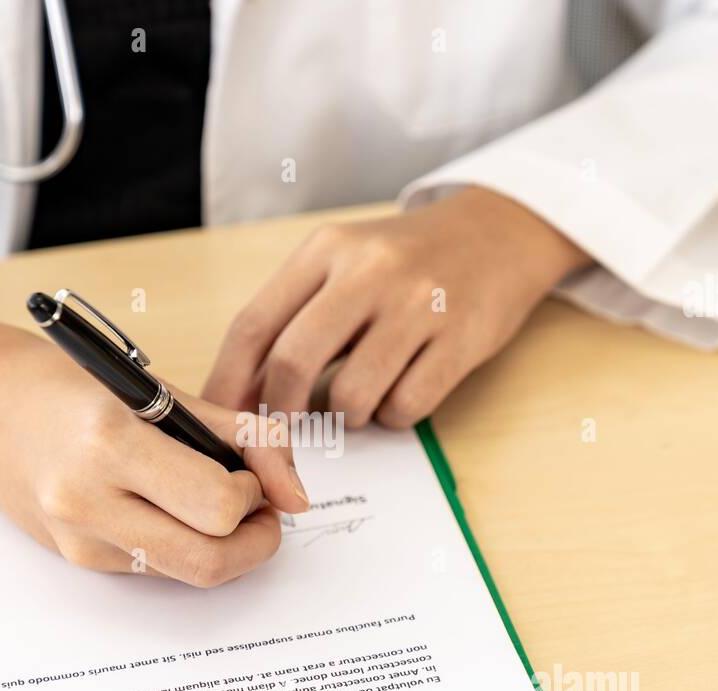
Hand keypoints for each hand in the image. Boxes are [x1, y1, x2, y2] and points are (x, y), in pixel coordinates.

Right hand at [0, 298, 309, 587]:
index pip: (218, 505)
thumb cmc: (64, 382)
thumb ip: (238, 435)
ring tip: (217, 501)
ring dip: (223, 546)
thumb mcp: (158, 388)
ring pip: (188, 573)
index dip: (256, 495)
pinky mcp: (77, 560)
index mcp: (111, 442)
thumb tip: (296, 493)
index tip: (254, 474)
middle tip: (261, 508)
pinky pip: (156, 569)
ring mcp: (80, 540)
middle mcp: (89, 502)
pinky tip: (171, 507)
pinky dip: (183, 544)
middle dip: (255, 541)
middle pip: (210, 561)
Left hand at [203, 187, 589, 427]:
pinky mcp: (461, 339)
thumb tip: (241, 394)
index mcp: (326, 250)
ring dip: (347, 416)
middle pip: (294, 364)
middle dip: (279, 413)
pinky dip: (394, 416)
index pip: (254, 325)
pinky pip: (405, 407)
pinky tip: (400, 390)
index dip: (227, 382)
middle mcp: (369, 272)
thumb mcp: (343, 265)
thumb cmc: (405, 261)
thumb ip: (294, 317)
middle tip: (284, 430)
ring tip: (361, 394)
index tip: (219, 418)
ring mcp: (418, 305)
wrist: (499, 233)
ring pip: (351, 397)